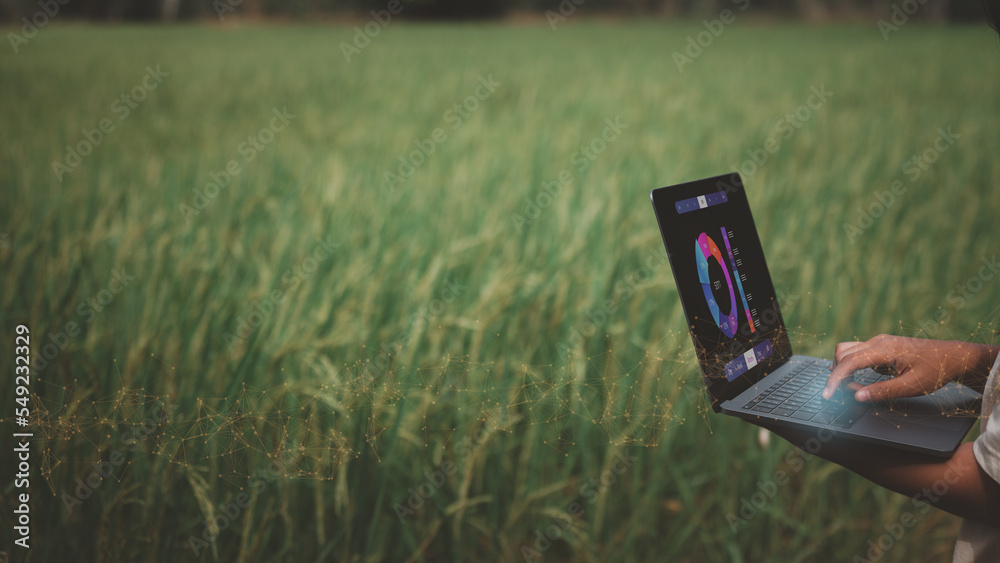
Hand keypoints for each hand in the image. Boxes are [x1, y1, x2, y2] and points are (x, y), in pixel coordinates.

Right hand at [821, 334, 996, 401]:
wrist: (955, 356)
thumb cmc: (936, 370)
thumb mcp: (912, 386)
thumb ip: (882, 391)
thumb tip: (855, 396)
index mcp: (883, 349)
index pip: (848, 362)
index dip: (834, 379)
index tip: (826, 395)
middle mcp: (878, 341)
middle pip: (842, 352)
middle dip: (836, 372)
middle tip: (838, 393)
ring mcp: (880, 341)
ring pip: (848, 350)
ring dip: (842, 366)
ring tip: (847, 386)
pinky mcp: (882, 345)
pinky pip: (858, 352)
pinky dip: (852, 364)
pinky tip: (859, 378)